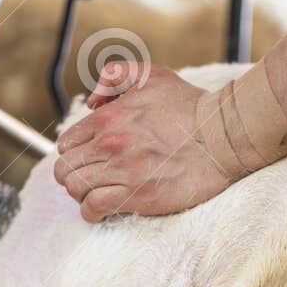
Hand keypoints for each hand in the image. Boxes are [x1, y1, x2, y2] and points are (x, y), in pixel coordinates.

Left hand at [54, 63, 234, 222]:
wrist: (221, 136)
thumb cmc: (189, 105)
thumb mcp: (150, 75)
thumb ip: (114, 77)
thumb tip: (92, 102)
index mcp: (108, 118)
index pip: (66, 144)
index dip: (73, 154)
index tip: (87, 160)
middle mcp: (109, 144)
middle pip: (65, 169)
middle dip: (72, 175)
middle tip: (90, 179)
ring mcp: (122, 171)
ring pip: (75, 189)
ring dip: (81, 194)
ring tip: (95, 195)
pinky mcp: (136, 195)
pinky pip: (94, 208)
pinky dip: (92, 212)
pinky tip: (101, 211)